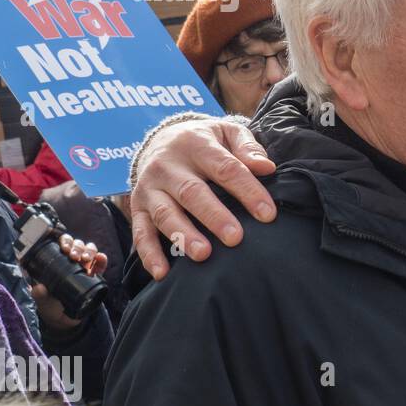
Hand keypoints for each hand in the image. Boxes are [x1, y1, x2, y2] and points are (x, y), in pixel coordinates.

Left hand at [32, 235, 106, 332]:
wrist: (67, 320)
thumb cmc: (51, 308)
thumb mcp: (43, 301)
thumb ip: (40, 295)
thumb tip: (39, 288)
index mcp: (55, 263)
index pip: (60, 245)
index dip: (63, 241)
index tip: (64, 248)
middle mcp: (70, 262)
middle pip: (76, 244)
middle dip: (76, 246)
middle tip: (73, 256)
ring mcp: (83, 267)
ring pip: (88, 250)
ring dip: (88, 251)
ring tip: (86, 260)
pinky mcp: (95, 275)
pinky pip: (100, 263)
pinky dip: (101, 259)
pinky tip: (101, 258)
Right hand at [131, 118, 276, 280]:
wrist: (161, 139)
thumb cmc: (206, 141)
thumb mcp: (227, 132)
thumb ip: (247, 147)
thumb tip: (266, 167)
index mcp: (196, 144)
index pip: (226, 168)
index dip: (247, 191)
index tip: (268, 214)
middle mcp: (168, 166)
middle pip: (192, 193)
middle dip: (214, 217)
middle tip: (236, 238)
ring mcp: (150, 188)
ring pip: (165, 214)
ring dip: (183, 235)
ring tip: (204, 255)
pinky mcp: (138, 207)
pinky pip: (140, 232)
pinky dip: (150, 254)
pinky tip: (163, 274)